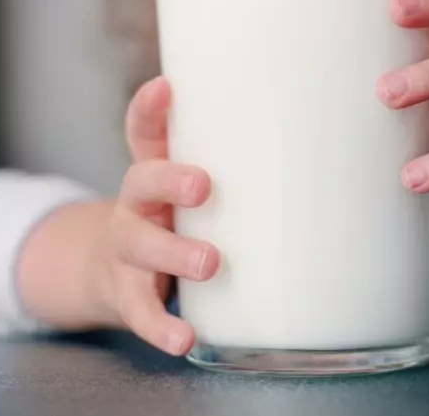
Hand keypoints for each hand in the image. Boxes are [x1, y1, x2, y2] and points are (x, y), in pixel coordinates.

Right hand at [93, 77, 218, 355]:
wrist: (105, 271)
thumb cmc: (170, 220)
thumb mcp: (186, 188)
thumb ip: (236, 167)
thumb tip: (323, 144)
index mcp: (155, 172)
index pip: (144, 132)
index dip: (150, 109)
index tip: (166, 87)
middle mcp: (136, 204)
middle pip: (140, 181)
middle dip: (170, 181)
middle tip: (204, 186)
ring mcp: (126, 250)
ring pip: (140, 247)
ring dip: (174, 254)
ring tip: (210, 263)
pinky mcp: (126, 294)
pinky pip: (140, 312)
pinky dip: (162, 327)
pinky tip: (185, 340)